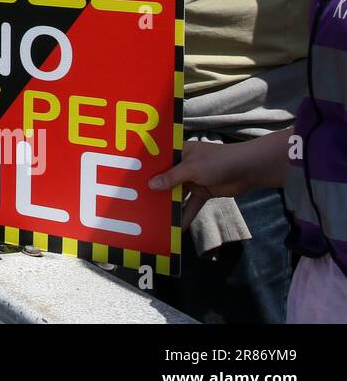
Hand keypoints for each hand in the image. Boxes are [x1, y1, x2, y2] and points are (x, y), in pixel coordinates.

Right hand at [148, 137, 283, 231]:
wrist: (248, 170)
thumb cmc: (218, 161)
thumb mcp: (192, 168)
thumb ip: (171, 178)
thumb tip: (151, 185)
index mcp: (179, 153)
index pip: (158, 160)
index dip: (146, 169)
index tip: (130, 180)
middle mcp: (183, 166)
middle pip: (165, 179)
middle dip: (155, 190)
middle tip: (137, 201)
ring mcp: (193, 180)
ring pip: (177, 194)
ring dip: (169, 205)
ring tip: (154, 217)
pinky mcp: (203, 192)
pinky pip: (191, 205)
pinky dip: (186, 215)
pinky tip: (178, 228)